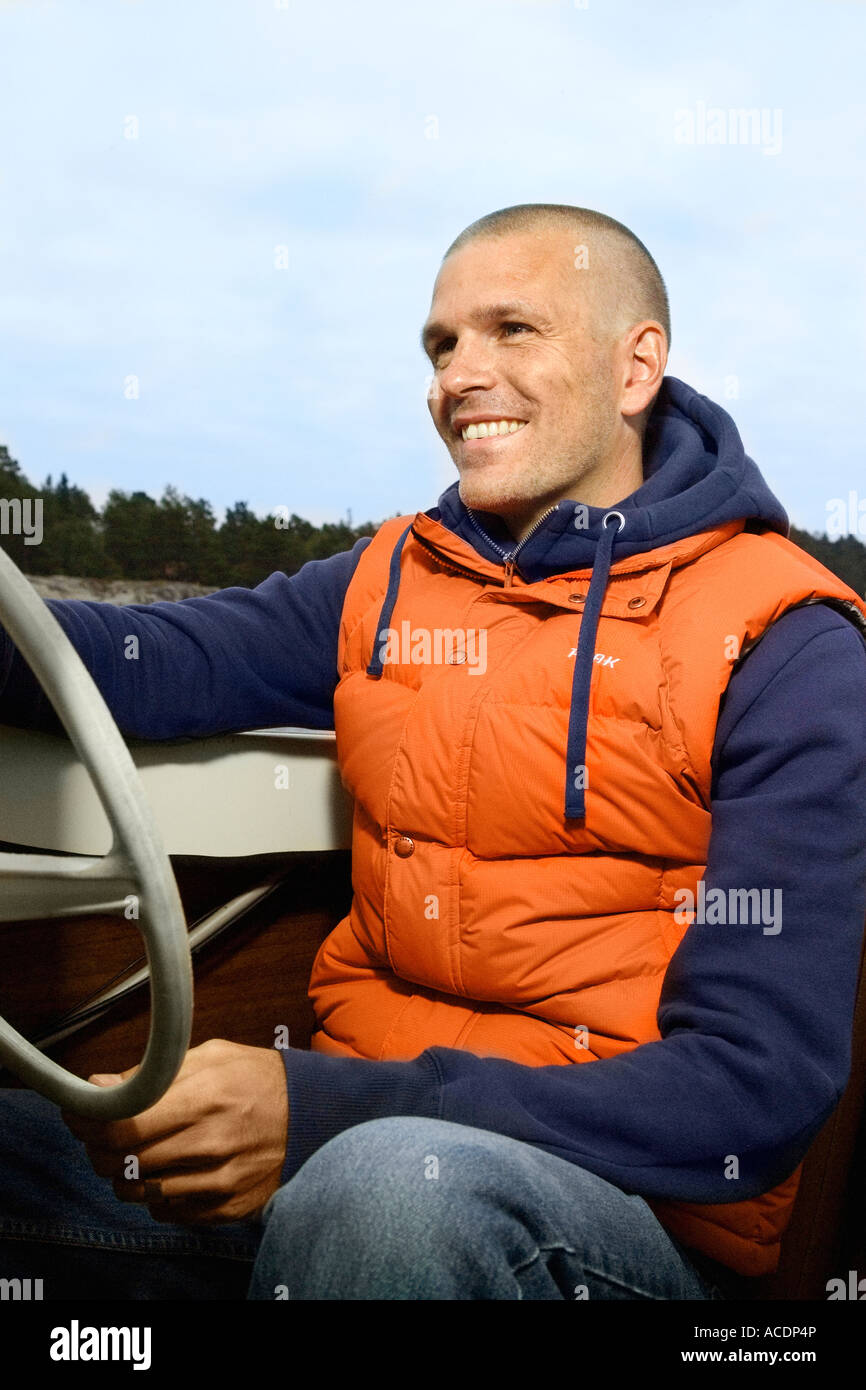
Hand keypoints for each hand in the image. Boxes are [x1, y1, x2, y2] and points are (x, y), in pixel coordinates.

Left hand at [62, 1038, 288, 1224]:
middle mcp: (210, 1144)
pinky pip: (168, 1212)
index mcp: (204, 1098)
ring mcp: (219, 1181)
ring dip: (123, 1175)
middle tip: (99, 1134)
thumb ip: (153, 1073)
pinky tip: (164, 1173)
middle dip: (98, 1148)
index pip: (122, 1125)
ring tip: (131, 1154)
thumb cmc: (259, 1078)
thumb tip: (100, 1085)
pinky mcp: (227, 1207)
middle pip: (124, 1162)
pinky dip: (154, 1195)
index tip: (78, 1114)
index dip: (88, 1122)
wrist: (315, 1115)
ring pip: (140, 1192)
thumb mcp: (211, 1056)